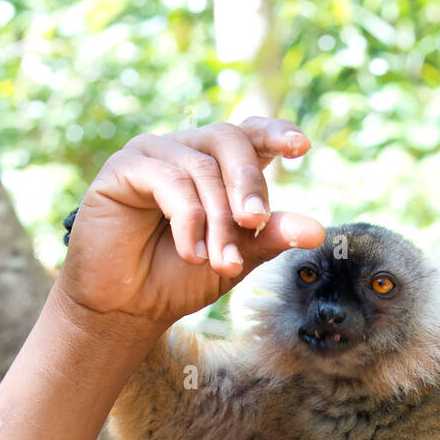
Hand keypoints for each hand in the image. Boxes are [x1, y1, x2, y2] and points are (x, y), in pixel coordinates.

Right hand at [54, 118, 325, 340]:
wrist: (128, 306)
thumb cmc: (179, 278)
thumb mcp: (236, 258)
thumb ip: (271, 237)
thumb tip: (316, 230)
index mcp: (218, 167)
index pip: (251, 134)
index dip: (275, 132)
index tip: (301, 146)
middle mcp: (188, 151)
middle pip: (230, 139)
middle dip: (249, 184)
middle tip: (256, 223)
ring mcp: (154, 154)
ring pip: (202, 169)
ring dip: (218, 220)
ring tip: (222, 261)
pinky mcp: (124, 167)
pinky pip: (169, 180)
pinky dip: (188, 220)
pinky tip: (192, 253)